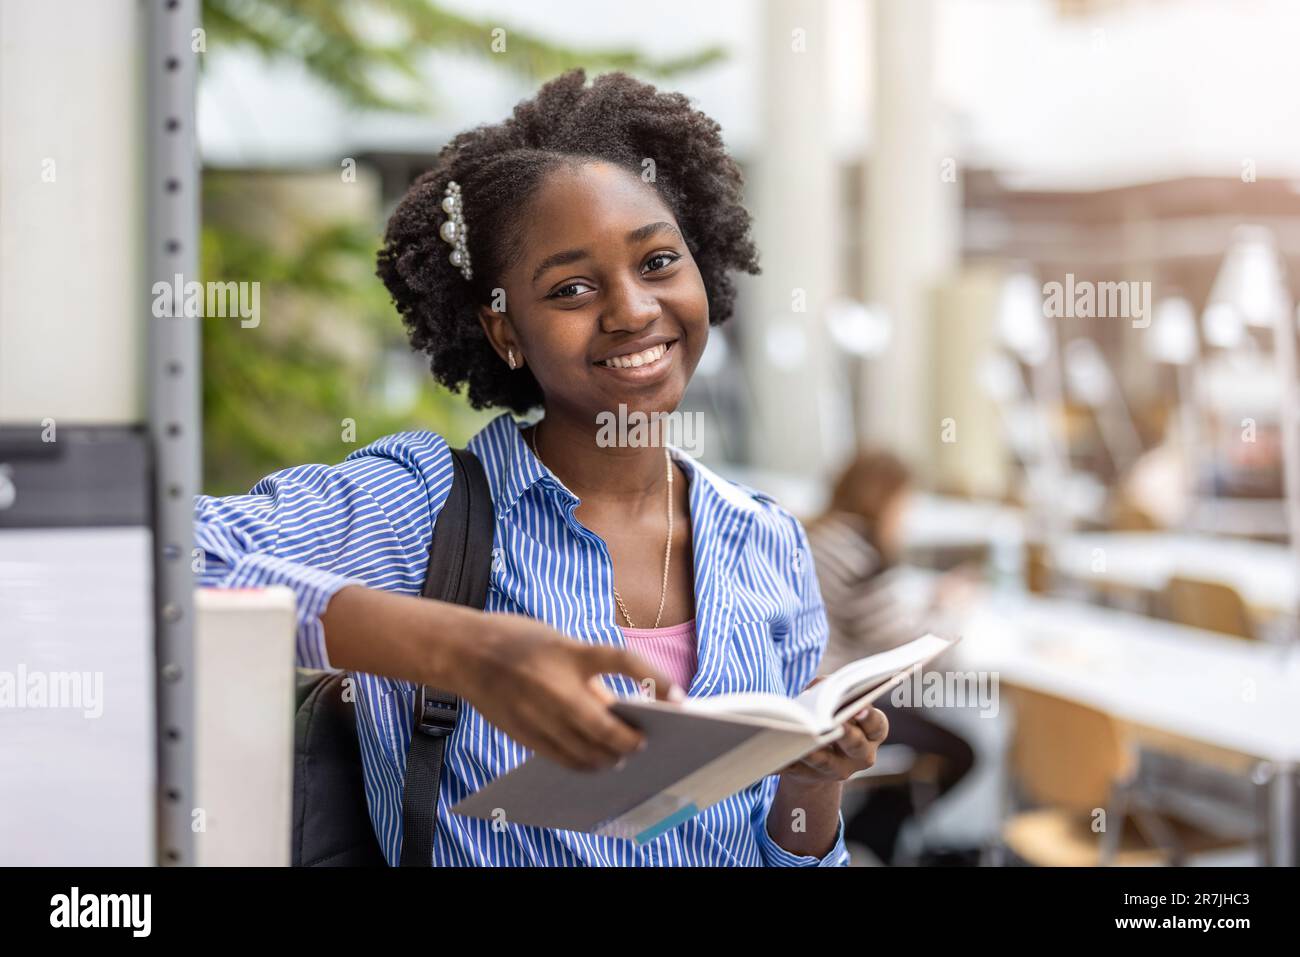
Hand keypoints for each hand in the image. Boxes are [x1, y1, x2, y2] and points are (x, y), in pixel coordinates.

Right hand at [453, 612, 682, 770]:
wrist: (464, 652)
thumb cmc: (519, 641)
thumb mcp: (560, 643)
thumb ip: (590, 675)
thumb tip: (619, 712)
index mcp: (570, 652)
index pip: (624, 662)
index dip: (656, 679)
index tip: (680, 697)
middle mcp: (555, 685)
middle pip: (606, 726)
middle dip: (632, 740)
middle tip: (645, 741)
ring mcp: (537, 713)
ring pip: (585, 751)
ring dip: (611, 757)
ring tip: (623, 755)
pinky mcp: (523, 734)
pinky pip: (561, 758)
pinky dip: (584, 763)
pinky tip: (595, 761)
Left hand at [779, 694, 889, 785]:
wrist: (815, 755)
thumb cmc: (829, 715)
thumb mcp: (834, 701)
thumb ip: (831, 689)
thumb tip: (822, 685)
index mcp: (872, 733)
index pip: (877, 725)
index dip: (869, 718)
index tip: (859, 709)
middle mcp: (861, 755)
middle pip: (856, 745)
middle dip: (846, 735)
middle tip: (834, 724)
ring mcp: (837, 770)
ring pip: (826, 762)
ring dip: (813, 750)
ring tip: (802, 736)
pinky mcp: (811, 777)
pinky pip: (798, 769)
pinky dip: (787, 760)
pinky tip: (777, 751)